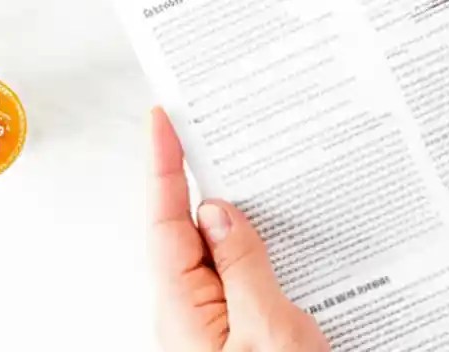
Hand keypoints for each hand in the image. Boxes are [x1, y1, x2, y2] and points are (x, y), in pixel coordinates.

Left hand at [148, 107, 329, 350]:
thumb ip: (244, 267)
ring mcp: (213, 327)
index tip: (162, 119)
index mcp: (184, 309)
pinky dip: (260, 254)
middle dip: (207, 183)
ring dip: (245, 223)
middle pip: (192, 234)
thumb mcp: (269, 329)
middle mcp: (190, 316)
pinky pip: (241, 282)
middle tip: (222, 133)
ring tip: (268, 185)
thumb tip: (221, 213)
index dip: (163, 166)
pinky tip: (286, 244)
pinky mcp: (238, 337)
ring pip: (222, 258)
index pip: (166, 222)